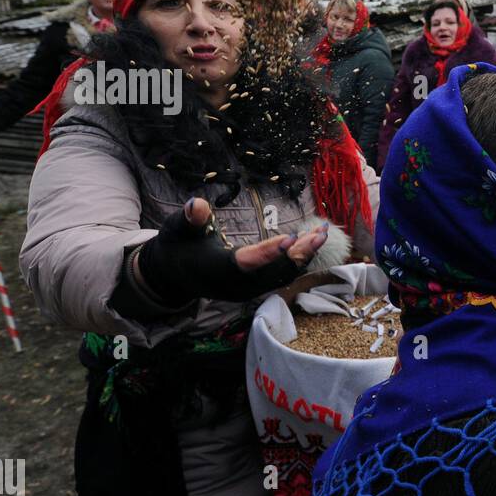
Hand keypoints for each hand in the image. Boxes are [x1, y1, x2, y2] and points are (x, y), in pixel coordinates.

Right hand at [136, 198, 327, 304]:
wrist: (173, 276)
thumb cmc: (177, 247)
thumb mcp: (176, 229)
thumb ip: (189, 219)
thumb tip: (197, 204)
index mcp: (216, 270)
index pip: (246, 263)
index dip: (268, 253)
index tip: (290, 239)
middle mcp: (236, 286)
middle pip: (273, 272)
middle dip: (299, 253)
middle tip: (320, 232)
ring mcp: (248, 291)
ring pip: (282, 275)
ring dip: (304, 255)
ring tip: (321, 232)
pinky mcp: (255, 288)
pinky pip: (281, 276)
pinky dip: (298, 259)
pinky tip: (310, 241)